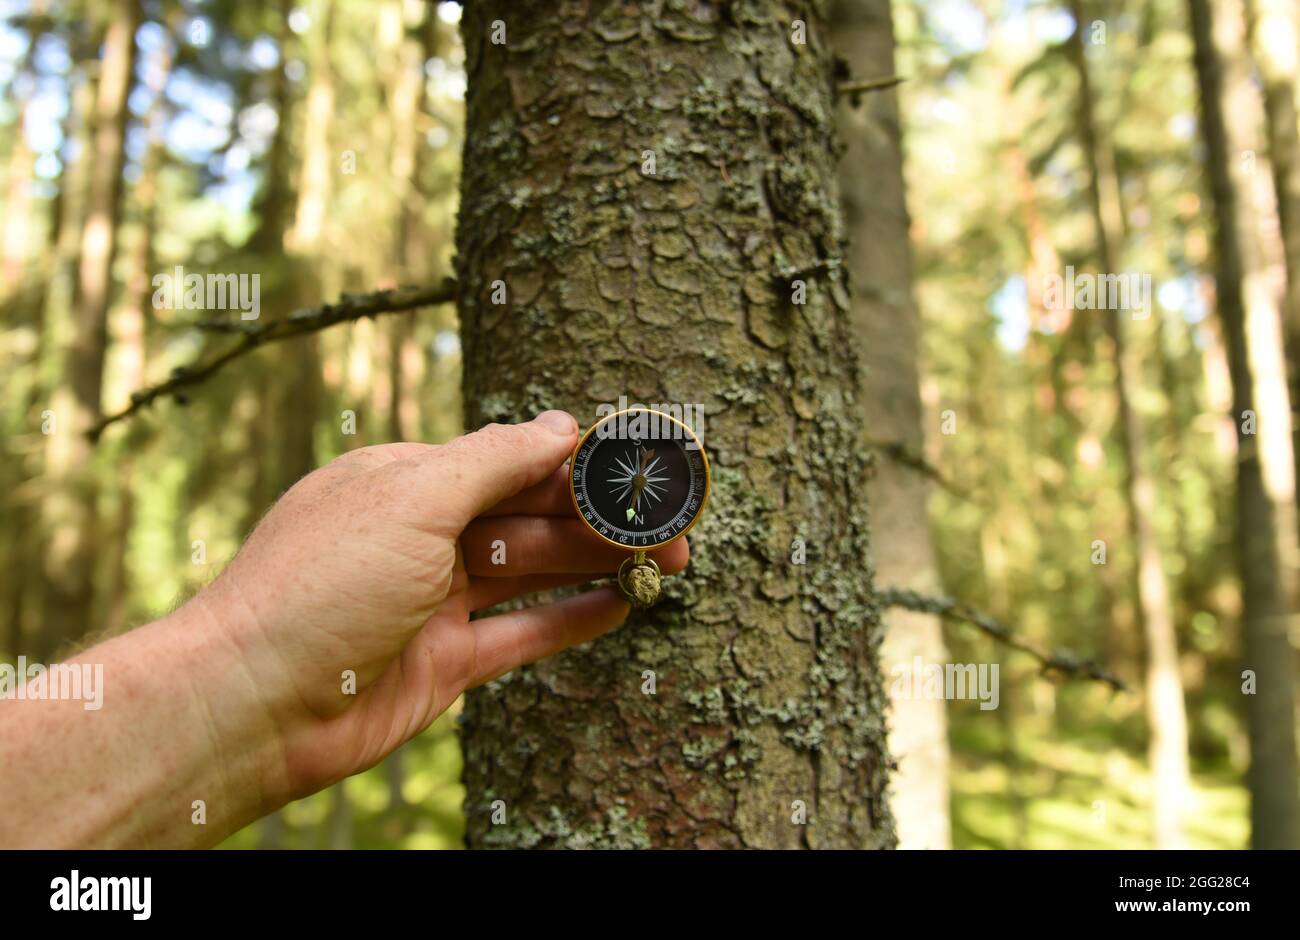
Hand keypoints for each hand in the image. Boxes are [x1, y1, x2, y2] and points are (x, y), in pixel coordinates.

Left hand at [199, 410, 688, 800]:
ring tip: (665, 562)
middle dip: (601, 518)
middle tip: (673, 527)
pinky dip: (570, 618)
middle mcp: (424, 535)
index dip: (579, 464)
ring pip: (533, 571)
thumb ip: (492, 461)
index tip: (642, 468)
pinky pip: (521, 633)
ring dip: (597, 563)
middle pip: (531, 515)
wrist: (253, 704)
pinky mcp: (445, 662)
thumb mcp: (410, 500)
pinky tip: (620, 604)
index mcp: (408, 481)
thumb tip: (560, 424)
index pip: (512, 459)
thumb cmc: (320, 585)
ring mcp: (436, 600)